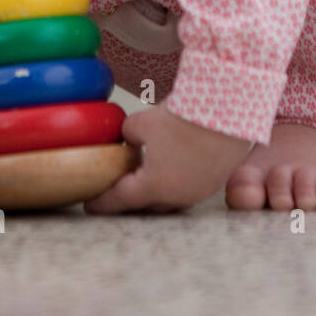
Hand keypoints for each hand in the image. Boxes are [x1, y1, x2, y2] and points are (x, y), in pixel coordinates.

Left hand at [84, 100, 254, 213]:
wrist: (226, 109)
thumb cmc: (182, 116)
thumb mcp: (140, 124)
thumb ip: (128, 137)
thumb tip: (129, 142)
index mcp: (156, 186)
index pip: (120, 200)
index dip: (102, 202)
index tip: (89, 205)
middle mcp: (178, 197)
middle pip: (145, 205)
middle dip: (127, 201)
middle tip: (112, 193)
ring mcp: (198, 192)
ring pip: (168, 200)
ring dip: (152, 193)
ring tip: (138, 182)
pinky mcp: (214, 182)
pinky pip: (186, 190)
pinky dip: (172, 184)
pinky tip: (167, 170)